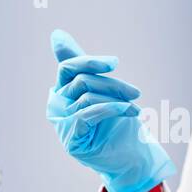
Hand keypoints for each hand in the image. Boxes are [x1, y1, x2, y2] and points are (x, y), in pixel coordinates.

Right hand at [46, 29, 174, 191]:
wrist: (131, 157)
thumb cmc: (118, 122)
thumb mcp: (102, 89)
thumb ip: (83, 65)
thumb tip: (56, 34)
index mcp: (62, 91)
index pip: (69, 67)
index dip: (91, 62)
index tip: (115, 63)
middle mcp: (56, 106)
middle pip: (82, 80)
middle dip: (112, 84)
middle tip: (136, 92)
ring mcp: (61, 123)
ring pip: (87, 96)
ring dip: (117, 99)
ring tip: (136, 107)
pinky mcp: (71, 139)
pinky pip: (88, 114)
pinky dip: (112, 109)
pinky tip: (130, 112)